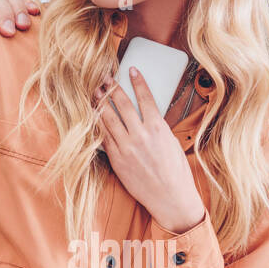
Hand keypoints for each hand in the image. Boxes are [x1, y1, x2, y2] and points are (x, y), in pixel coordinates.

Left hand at [93, 68, 205, 232]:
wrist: (171, 198)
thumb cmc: (175, 172)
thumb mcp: (171, 143)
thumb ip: (157, 128)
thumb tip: (147, 115)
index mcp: (158, 129)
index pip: (145, 98)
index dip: (137, 81)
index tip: (131, 69)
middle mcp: (140, 135)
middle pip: (122, 105)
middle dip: (112, 88)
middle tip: (104, 76)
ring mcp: (126, 147)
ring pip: (108, 118)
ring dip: (100, 102)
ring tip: (94, 90)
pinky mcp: (116, 159)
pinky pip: (103, 136)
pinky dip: (97, 123)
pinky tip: (92, 113)